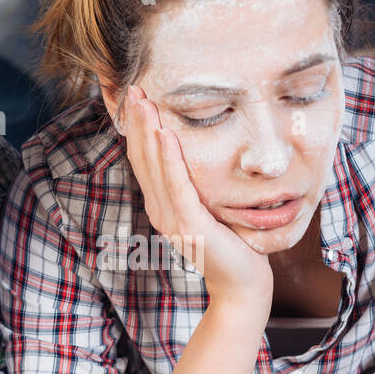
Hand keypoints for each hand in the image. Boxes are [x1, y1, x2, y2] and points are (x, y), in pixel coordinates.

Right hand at [123, 84, 271, 306]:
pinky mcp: (190, 225)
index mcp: (163, 206)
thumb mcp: (211, 209)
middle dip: (137, 122)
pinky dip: (168, 158)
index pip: (145, 160)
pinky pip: (176, 185)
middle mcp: (161, 211)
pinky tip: (164, 134)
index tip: (135, 97)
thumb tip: (201, 155)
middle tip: (133, 88)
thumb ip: (198, 187)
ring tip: (144, 102)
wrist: (241, 285)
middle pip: (143, 159)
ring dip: (148, 131)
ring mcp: (172, 219)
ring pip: (154, 167)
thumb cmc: (233, 246)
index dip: (137, 129)